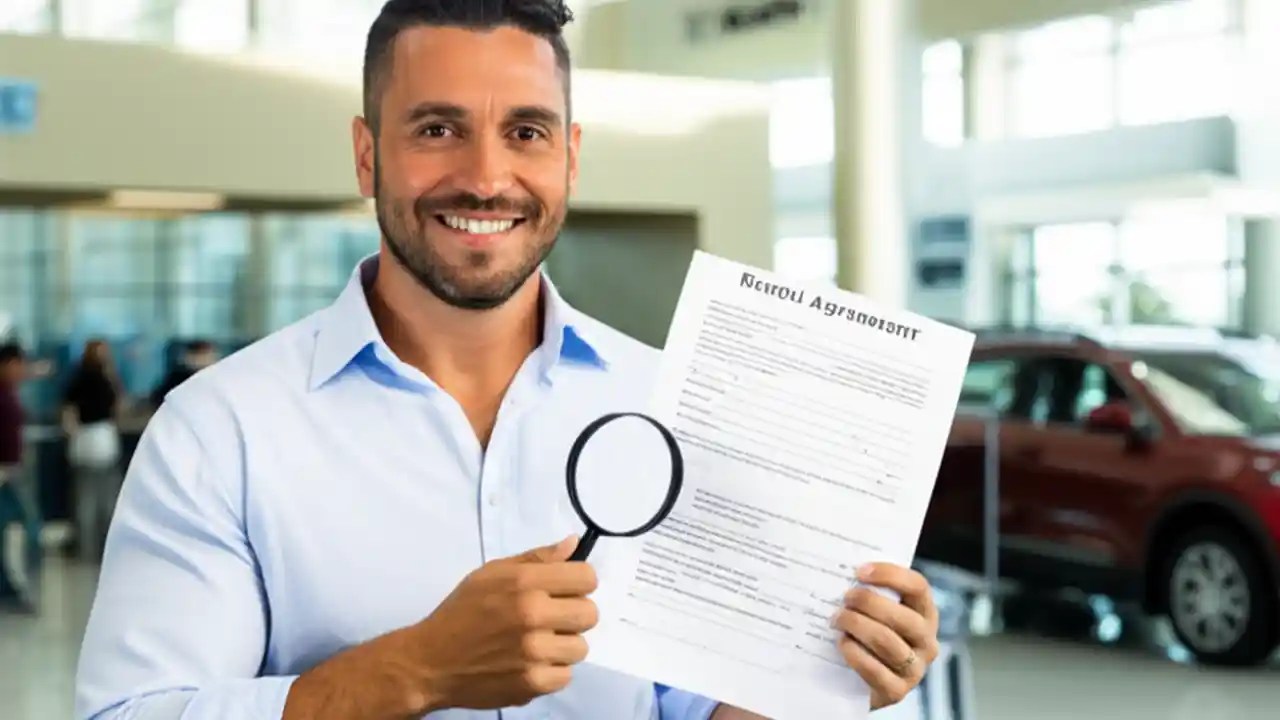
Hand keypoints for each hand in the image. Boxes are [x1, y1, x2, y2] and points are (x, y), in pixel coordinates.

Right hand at [285, 536, 598, 719]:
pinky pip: (565, 675)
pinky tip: (529, 664)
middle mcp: (533, 615)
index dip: (579, 583)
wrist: (431, 661)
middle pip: (590, 613)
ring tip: (537, 643)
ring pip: (580, 647)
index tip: (565, 591)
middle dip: (574, 615)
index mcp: (524, 582)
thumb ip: (537, 559)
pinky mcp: (532, 683)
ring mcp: (534, 652)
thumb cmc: (462, 612)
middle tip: (551, 619)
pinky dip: (551, 672)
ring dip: (562, 646)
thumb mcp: (493, 573)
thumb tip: (574, 544)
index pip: (587, 577)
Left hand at [832, 563, 939, 709]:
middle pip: (902, 617)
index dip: (890, 575)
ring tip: (837, 619)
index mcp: (925, 614)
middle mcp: (926, 641)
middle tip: (844, 598)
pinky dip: (855, 654)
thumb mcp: (876, 612)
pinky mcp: (897, 691)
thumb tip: (842, 569)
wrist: (860, 681)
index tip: (859, 571)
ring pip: (887, 642)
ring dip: (857, 626)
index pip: (918, 587)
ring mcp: (915, 669)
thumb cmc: (868, 635)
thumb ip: (870, 592)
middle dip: (868, 603)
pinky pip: (876, 671)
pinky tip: (842, 643)